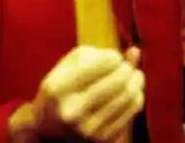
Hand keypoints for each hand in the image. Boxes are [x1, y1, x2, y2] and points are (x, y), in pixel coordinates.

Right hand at [11, 46, 144, 142]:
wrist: (47, 133)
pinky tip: (129, 93)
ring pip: (130, 95)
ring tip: (132, 76)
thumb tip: (136, 51)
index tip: (112, 58)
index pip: (105, 62)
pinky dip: (135, 96)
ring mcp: (88, 130)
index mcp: (58, 88)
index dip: (114, 57)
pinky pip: (132, 111)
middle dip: (127, 68)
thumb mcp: (68, 67)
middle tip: (125, 67)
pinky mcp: (102, 140)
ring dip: (136, 80)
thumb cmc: (62, 91)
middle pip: (120, 79)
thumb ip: (99, 54)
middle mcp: (72, 112)